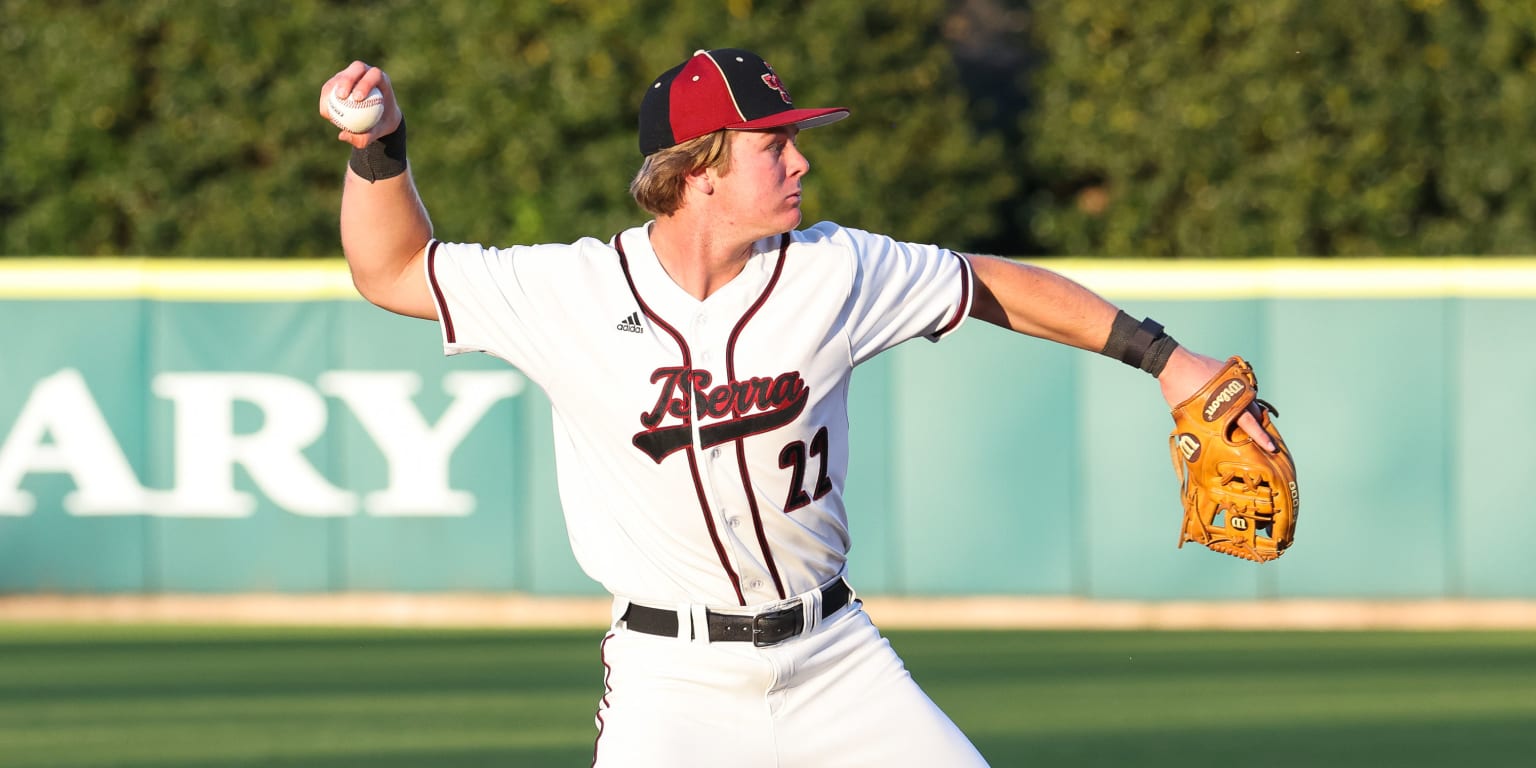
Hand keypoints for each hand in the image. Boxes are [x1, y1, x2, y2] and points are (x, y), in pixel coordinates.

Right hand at [319, 60, 402, 148]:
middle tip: (341, 96)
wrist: (378, 119)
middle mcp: (367, 73)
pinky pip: (330, 87)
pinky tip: (325, 112)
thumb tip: (343, 135)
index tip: (358, 98)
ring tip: (328, 107)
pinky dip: (327, 98)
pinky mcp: (340, 81)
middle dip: (347, 79)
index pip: (374, 75)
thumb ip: (365, 136)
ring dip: (332, 90)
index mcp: (381, 79)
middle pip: (356, 68)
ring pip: (340, 77)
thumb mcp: (378, 134)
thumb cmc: (381, 124)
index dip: (366, 83)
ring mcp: (352, 75)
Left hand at [1157, 348, 1276, 451]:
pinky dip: (1242, 397)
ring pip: (1250, 399)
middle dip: (1259, 425)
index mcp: (1227, 405)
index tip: (1271, 447)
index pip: (1250, 424)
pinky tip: (1236, 403)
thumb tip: (1199, 443)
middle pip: (1255, 411)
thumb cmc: (1176, 390)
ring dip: (1251, 410)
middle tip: (1262, 438)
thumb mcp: (1188, 414)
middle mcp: (1236, 391)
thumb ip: (1200, 426)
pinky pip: (1241, 387)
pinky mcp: (1229, 371)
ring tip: (1250, 422)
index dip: (1261, 437)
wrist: (1173, 362)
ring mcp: (1234, 379)